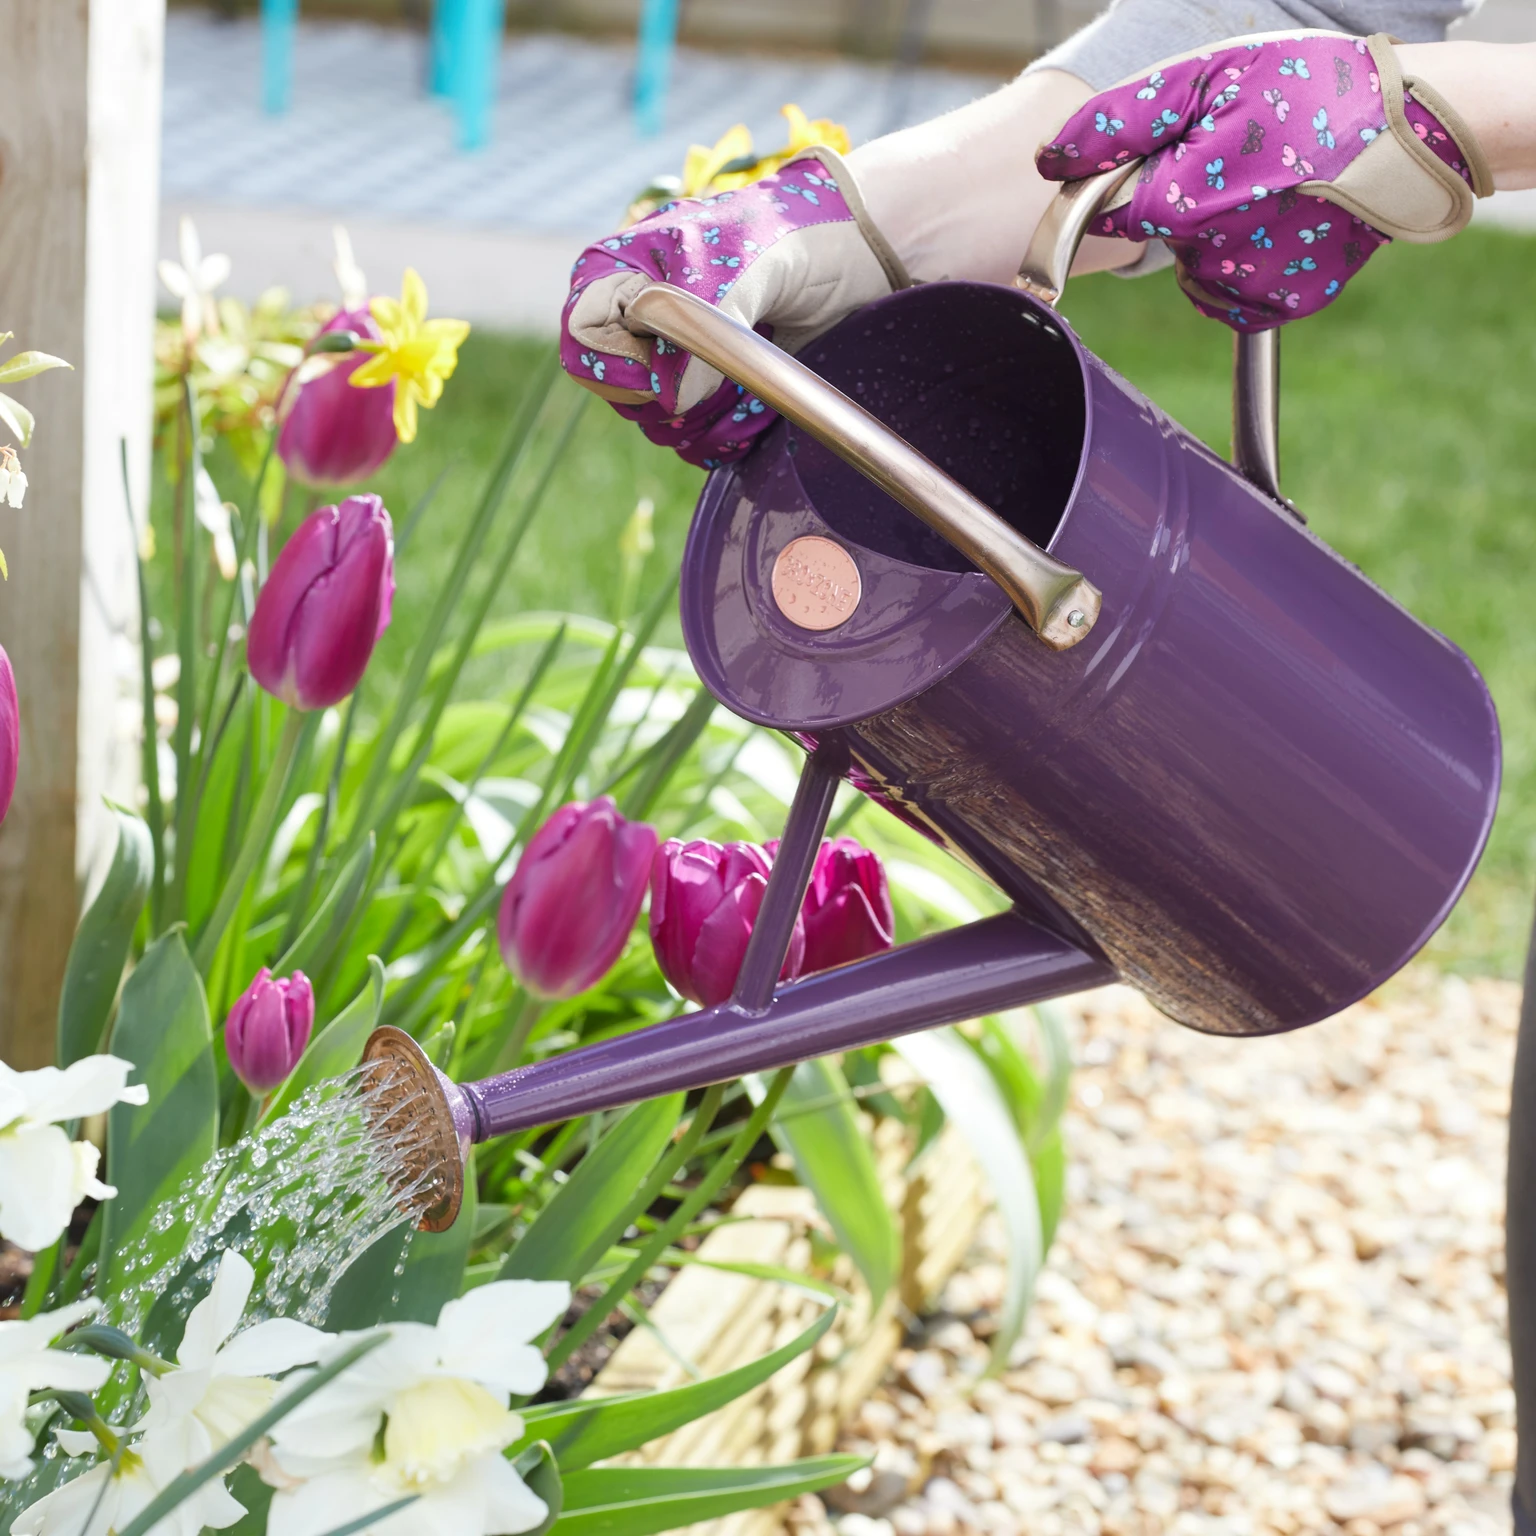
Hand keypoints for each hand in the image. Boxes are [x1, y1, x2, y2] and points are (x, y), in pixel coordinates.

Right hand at [560, 153, 904, 466]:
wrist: (849, 256)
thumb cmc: (788, 238)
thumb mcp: (739, 271)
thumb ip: (697, 328)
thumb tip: (670, 396)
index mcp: (621, 274)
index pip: (583, 341)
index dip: (619, 366)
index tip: (668, 369)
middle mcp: (635, 323)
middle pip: (621, 396)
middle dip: (675, 399)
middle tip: (725, 374)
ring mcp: (672, 363)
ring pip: (659, 426)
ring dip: (709, 420)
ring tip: (753, 385)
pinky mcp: (709, 398)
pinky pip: (696, 443)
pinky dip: (728, 438)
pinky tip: (760, 410)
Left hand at [1037, 33, 1491, 328]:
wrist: (1410, 131)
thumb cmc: (1307, 90)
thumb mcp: (1207, 77)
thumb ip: (1121, 121)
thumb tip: (1049, 159)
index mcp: (1177, 201)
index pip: (1104, 216)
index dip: (1115, 189)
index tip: (1154, 161)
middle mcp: (1206, 255)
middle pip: (1156, 238)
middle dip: (1181, 200)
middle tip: (1235, 156)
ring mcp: (1247, 284)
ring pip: (1196, 266)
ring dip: (1216, 231)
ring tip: (1268, 184)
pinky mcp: (1283, 303)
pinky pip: (1235, 292)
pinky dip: (1249, 261)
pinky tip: (1281, 221)